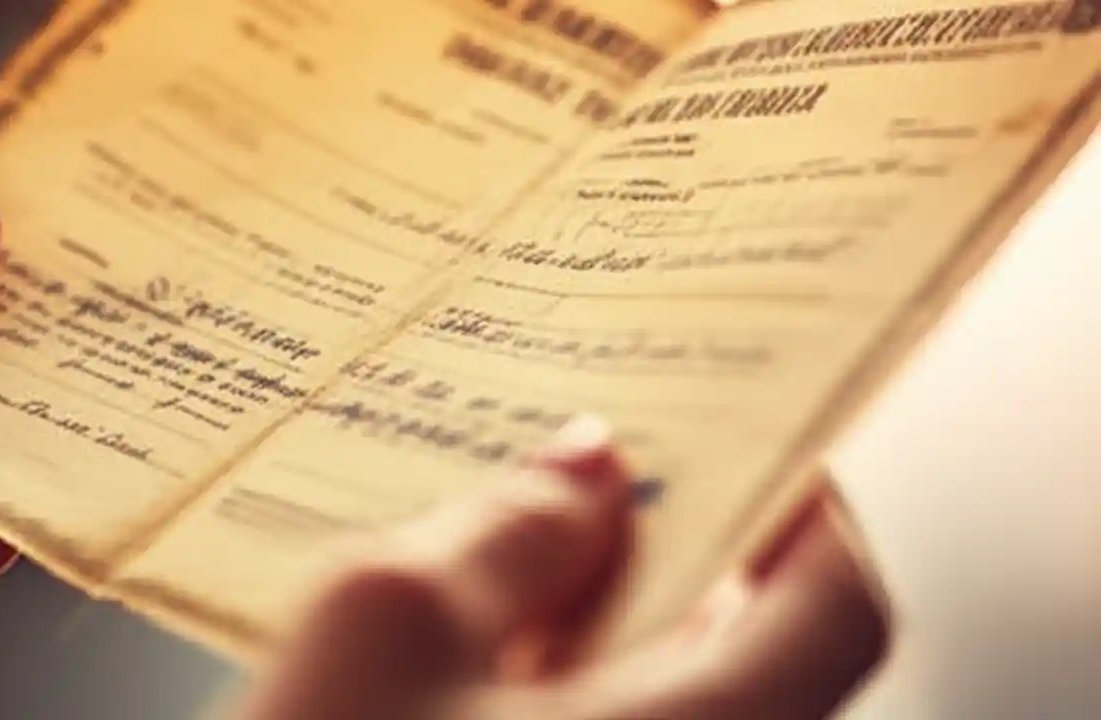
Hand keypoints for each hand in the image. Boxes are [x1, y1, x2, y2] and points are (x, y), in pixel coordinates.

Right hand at [243, 417, 888, 719]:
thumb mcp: (387, 622)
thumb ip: (504, 527)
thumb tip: (579, 466)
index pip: (835, 601)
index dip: (810, 503)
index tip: (763, 438)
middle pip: (745, 648)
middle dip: (688, 537)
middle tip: (631, 454)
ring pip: (661, 699)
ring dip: (616, 604)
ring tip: (548, 519)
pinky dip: (564, 677)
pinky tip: (493, 626)